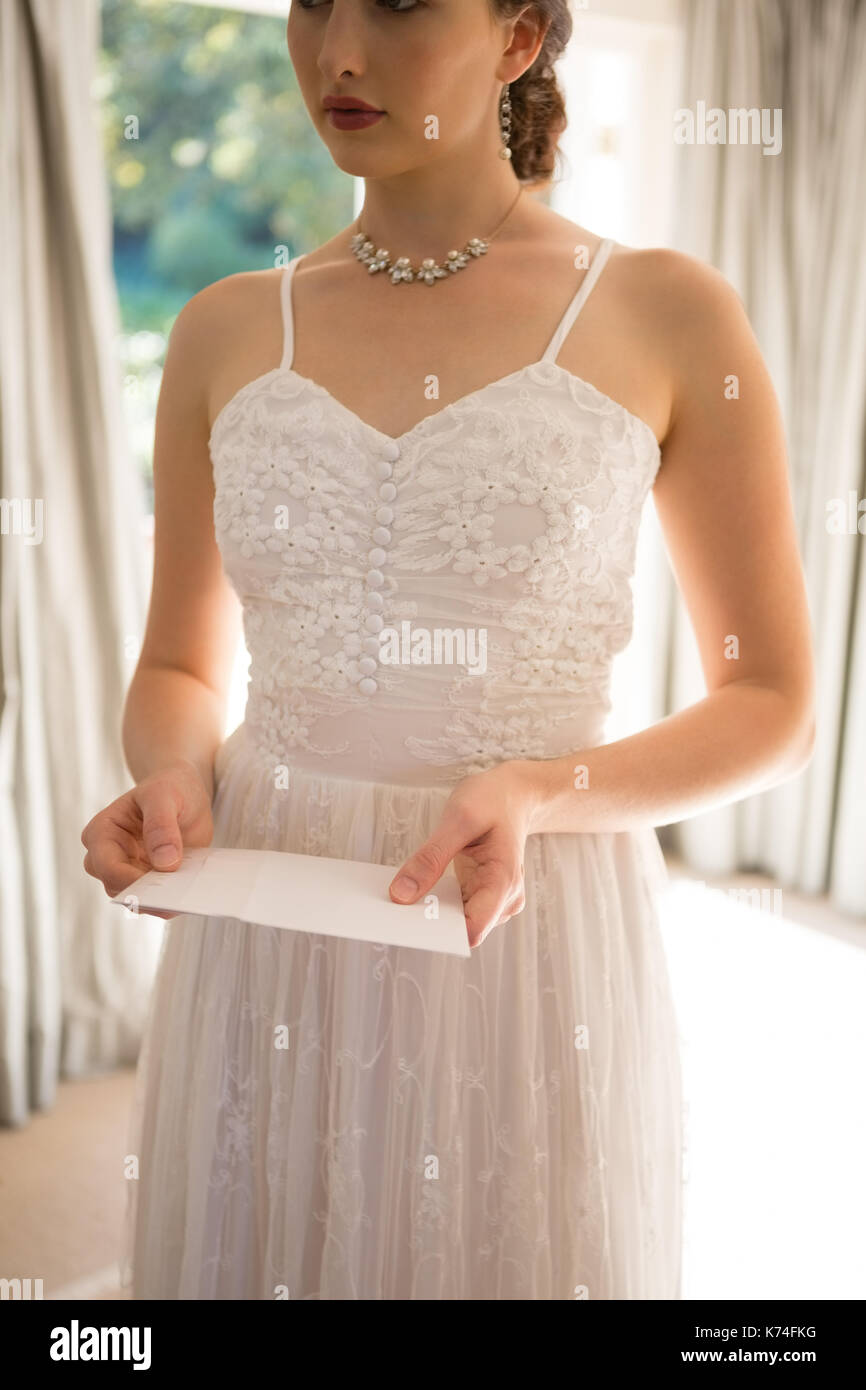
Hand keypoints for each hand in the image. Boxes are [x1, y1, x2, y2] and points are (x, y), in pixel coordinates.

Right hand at [81, 759, 213, 919]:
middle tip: (179, 892)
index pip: (107, 866)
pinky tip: (192, 891)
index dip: (132, 878)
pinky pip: (157, 900)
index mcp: (102, 832)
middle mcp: (107, 857)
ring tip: (189, 892)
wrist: (184, 793)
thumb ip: (161, 825)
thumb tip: (165, 863)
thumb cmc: (169, 787)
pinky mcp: (148, 881)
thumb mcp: (165, 795)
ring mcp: (128, 872)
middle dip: (147, 894)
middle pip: (118, 889)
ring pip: (137, 900)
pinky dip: (173, 899)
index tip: (164, 878)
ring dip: (162, 900)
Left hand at [388, 761, 539, 949]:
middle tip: (398, 898)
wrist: (513, 795)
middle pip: (461, 929)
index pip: (472, 930)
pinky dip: (437, 900)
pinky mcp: (483, 896)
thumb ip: (430, 858)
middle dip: (429, 918)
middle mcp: (505, 899)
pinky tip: (423, 883)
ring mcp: (496, 901)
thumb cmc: (492, 801)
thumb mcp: (458, 819)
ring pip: (456, 922)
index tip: (407, 919)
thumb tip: (400, 895)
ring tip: (411, 884)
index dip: (438, 930)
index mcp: (503, 881)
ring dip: (432, 909)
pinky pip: (455, 909)